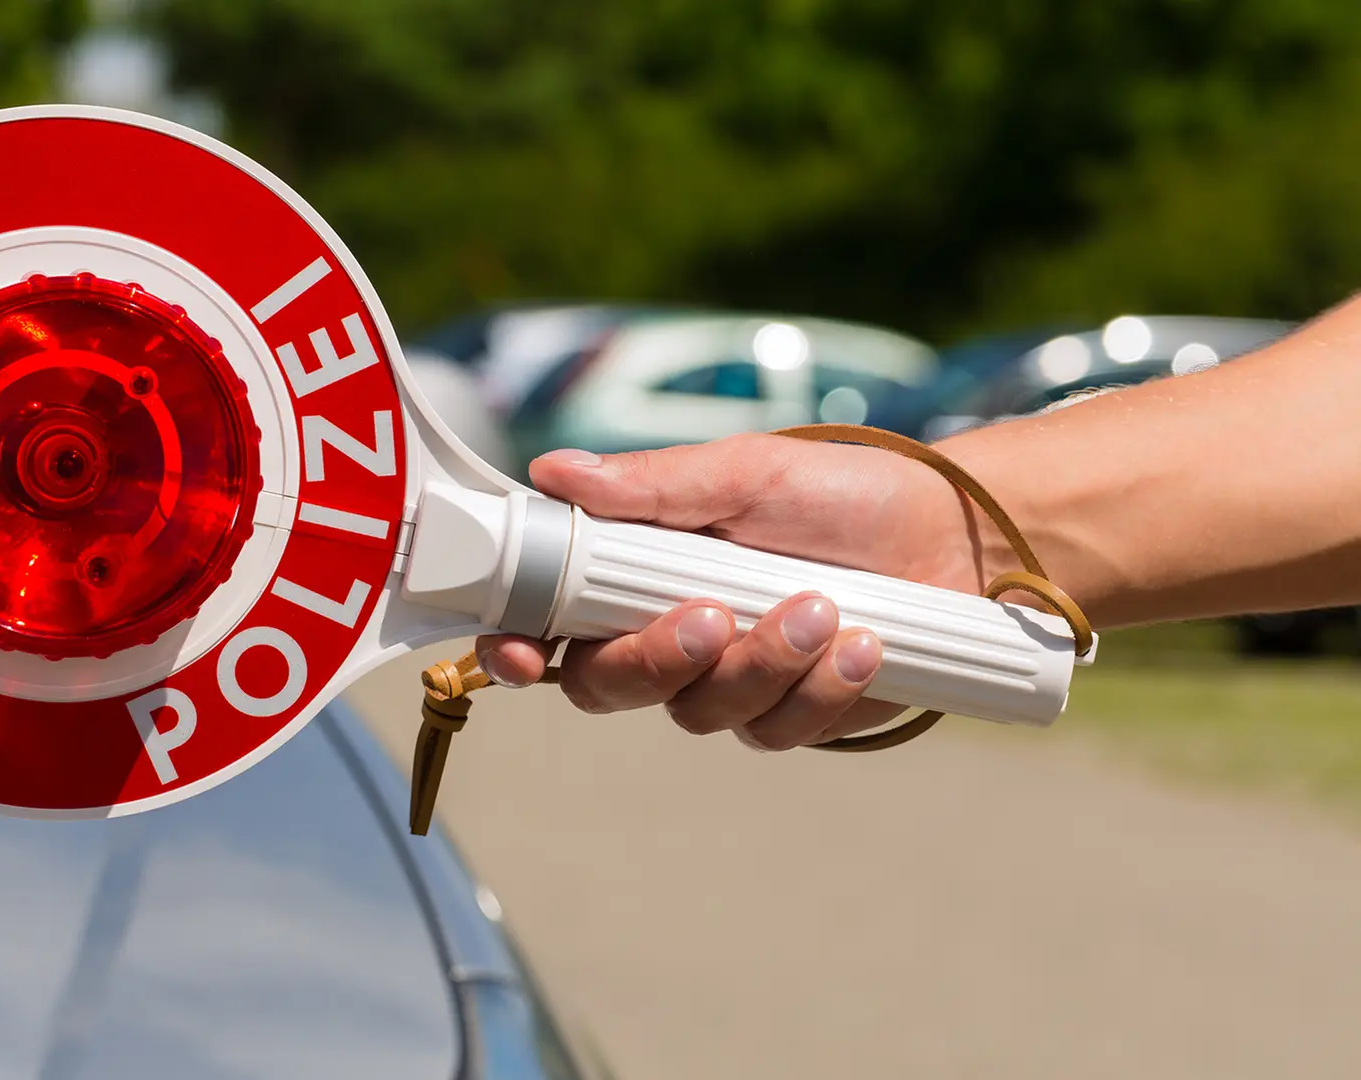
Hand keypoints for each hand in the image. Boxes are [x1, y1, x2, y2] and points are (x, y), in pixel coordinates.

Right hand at [476, 435, 990, 749]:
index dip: (518, 648)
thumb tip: (554, 472)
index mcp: (633, 571)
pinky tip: (862, 645)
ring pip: (698, 712)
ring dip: (762, 663)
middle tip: (713, 617)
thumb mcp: (745, 471)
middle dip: (657, 659)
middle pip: (606, 687)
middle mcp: (665, 634)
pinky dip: (818, 689)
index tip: (524, 652)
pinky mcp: (790, 715)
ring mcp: (726, 682)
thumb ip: (651, 485)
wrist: (955, 535)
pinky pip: (776, 730)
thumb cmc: (842, 492)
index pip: (548, 622)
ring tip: (824, 606)